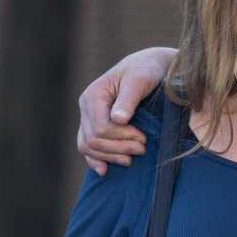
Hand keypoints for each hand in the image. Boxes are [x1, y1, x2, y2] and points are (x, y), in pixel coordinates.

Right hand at [77, 47, 176, 175]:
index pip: (100, 127)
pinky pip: (87, 147)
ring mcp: (88, 117)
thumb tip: (119, 119)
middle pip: (93, 139)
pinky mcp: (94, 125)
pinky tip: (104, 170)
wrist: (150, 67)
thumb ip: (129, 98)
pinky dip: (95, 160)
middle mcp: (86, 106)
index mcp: (94, 94)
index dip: (121, 137)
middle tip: (142, 149)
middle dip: (118, 148)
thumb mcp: (141, 79)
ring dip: (110, 156)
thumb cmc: (147, 70)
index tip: (143, 138)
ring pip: (88, 146)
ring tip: (131, 159)